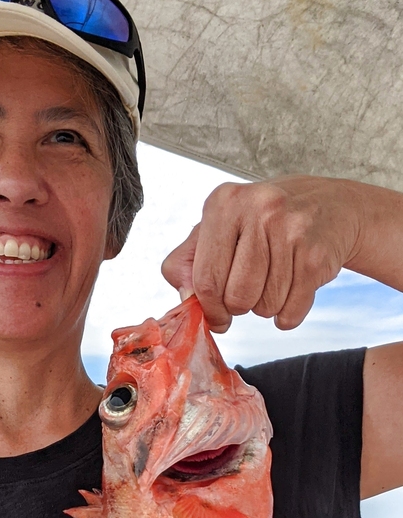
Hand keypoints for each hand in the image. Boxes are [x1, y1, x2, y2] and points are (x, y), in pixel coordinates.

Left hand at [161, 176, 363, 331]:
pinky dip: (288, 314)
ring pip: (264, 307)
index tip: (215, 315)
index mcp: (224, 202)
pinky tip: (292, 289)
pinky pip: (291, 312)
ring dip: (266, 307)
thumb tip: (186, 299)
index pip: (204, 278)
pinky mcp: (317, 254)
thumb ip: (188, 262)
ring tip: (273, 280)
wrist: (331, 206)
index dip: (208, 308)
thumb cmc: (264, 222)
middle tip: (248, 291)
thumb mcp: (219, 228)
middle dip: (238, 307)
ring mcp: (291, 230)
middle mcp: (258, 209)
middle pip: (235, 297)